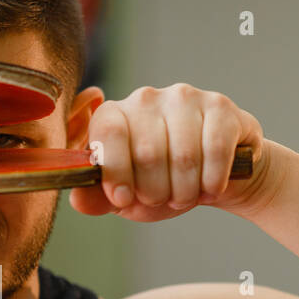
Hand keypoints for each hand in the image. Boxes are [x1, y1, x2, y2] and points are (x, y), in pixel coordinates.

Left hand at [71, 83, 269, 221]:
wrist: (212, 178)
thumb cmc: (162, 184)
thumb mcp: (126, 197)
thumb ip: (98, 198)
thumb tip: (79, 199)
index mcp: (115, 114)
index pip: (108, 131)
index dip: (115, 170)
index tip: (123, 199)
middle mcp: (147, 99)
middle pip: (147, 152)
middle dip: (155, 191)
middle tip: (163, 199)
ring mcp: (184, 98)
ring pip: (183, 156)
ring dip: (185, 191)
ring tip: (185, 195)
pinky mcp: (219, 106)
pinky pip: (215, 150)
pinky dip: (212, 181)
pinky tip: (210, 187)